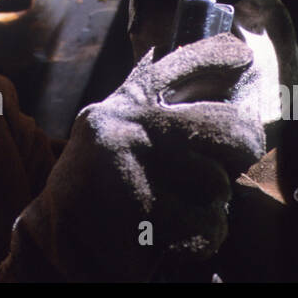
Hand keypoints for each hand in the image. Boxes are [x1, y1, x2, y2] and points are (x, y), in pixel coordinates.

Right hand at [0, 33, 265, 281]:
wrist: (54, 240)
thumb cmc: (94, 185)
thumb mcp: (109, 129)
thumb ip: (141, 102)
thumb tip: (173, 59)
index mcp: (124, 106)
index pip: (176, 67)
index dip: (215, 58)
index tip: (244, 57)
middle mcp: (128, 127)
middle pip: (223, 124)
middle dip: (242, 145)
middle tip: (237, 160)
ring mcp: (133, 167)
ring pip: (216, 181)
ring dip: (213, 205)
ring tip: (184, 210)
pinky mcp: (141, 212)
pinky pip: (206, 225)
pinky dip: (202, 239)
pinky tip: (178, 239)